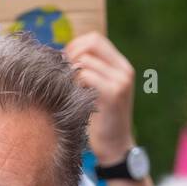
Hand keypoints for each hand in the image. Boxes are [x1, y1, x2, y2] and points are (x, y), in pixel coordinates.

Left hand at [64, 32, 136, 164]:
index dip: (75, 45)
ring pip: (85, 61)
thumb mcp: (97, 89)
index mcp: (121, 66)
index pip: (95, 39)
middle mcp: (125, 70)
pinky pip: (86, 75)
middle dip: (72, 54)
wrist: (115, 147)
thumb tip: (62, 52)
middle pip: (91, 43)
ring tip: (70, 90)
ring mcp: (121, 81)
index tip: (65, 63)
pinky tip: (75, 97)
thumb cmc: (100, 119)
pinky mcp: (114, 93)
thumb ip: (88, 70)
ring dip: (71, 73)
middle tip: (64, 73)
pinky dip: (75, 84)